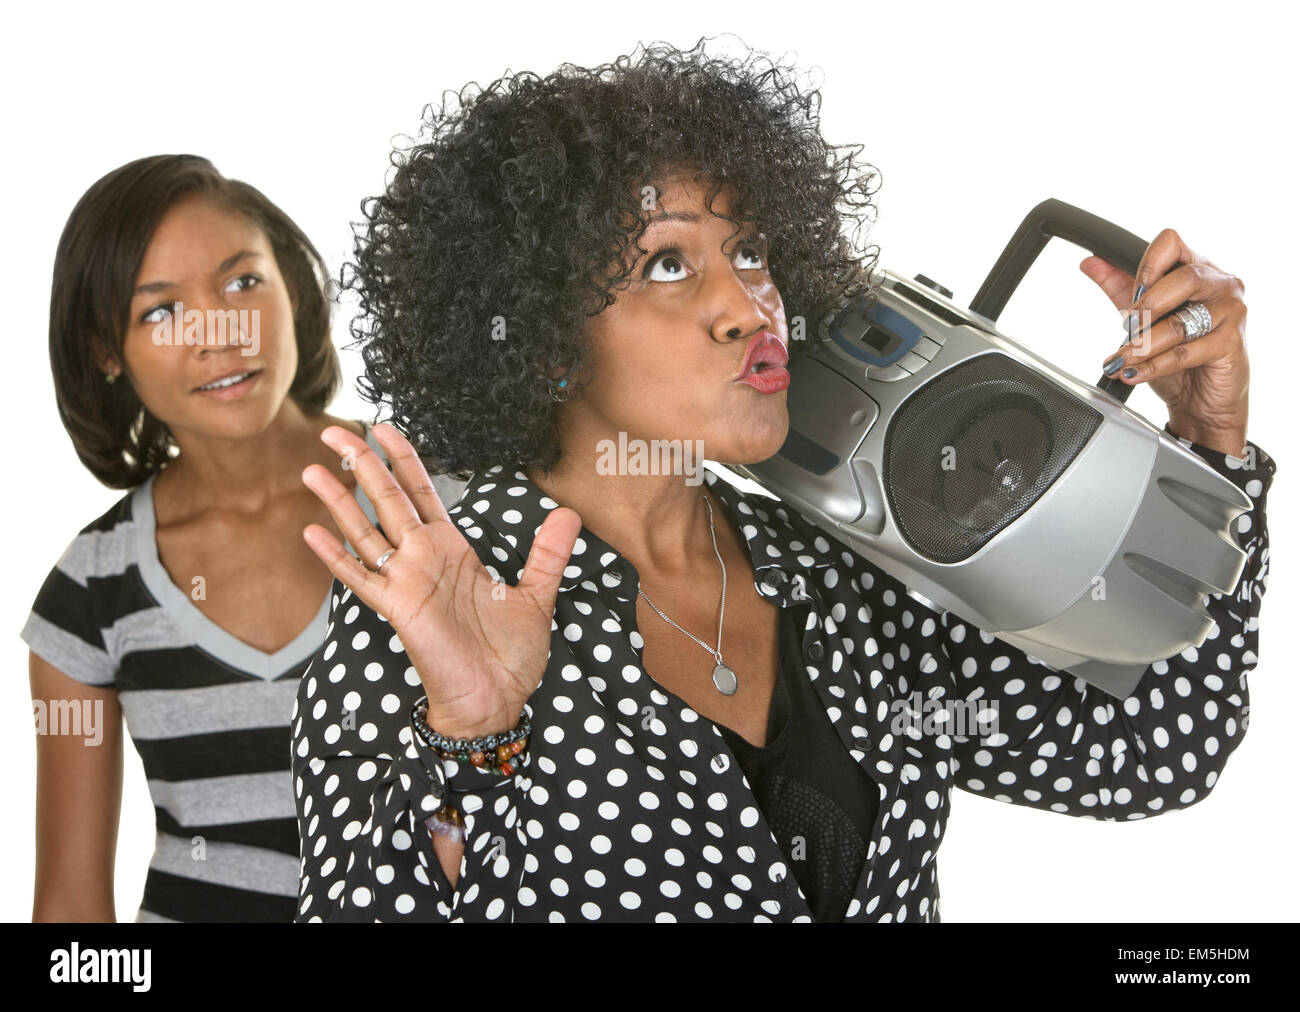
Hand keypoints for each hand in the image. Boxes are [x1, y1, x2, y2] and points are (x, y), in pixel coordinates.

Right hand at [300, 423, 581, 738]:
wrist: (498, 700)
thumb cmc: (511, 654)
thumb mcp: (537, 594)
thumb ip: (548, 553)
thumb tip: (570, 514)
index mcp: (453, 550)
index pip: (421, 493)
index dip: (402, 459)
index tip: (382, 427)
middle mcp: (424, 559)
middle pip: (386, 500)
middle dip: (362, 465)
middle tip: (333, 432)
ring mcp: (407, 582)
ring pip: (366, 532)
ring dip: (339, 502)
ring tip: (311, 471)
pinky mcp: (399, 609)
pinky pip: (362, 578)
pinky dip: (336, 557)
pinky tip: (313, 533)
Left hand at [1080, 227, 1248, 454]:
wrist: (1201, 401)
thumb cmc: (1179, 356)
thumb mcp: (1143, 318)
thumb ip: (1119, 288)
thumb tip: (1090, 263)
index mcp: (1198, 270)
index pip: (1172, 243)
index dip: (1146, 266)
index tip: (1130, 295)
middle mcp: (1221, 285)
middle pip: (1182, 278)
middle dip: (1146, 307)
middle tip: (1127, 328)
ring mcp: (1231, 312)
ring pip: (1179, 322)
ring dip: (1141, 345)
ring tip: (1120, 360)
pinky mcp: (1232, 343)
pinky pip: (1185, 352)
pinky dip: (1153, 365)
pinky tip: (1133, 373)